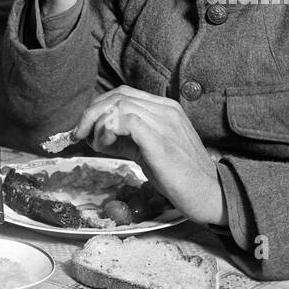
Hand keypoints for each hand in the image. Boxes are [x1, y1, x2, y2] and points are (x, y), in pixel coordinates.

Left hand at [72, 85, 227, 225]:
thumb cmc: (178, 177)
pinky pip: (125, 121)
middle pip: (117, 95)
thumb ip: (125, 140)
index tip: (84, 128)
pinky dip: (107, 131)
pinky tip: (106, 147)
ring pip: (119, 105)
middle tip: (80, 135)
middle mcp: (165, 110)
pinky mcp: (160, 140)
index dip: (98, 107)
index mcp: (164, 109)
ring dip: (97, 124)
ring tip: (97, 145)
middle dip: (91, 113)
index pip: (123, 94)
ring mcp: (165, 123)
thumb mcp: (147, 151)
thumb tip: (96, 136)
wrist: (208, 195)